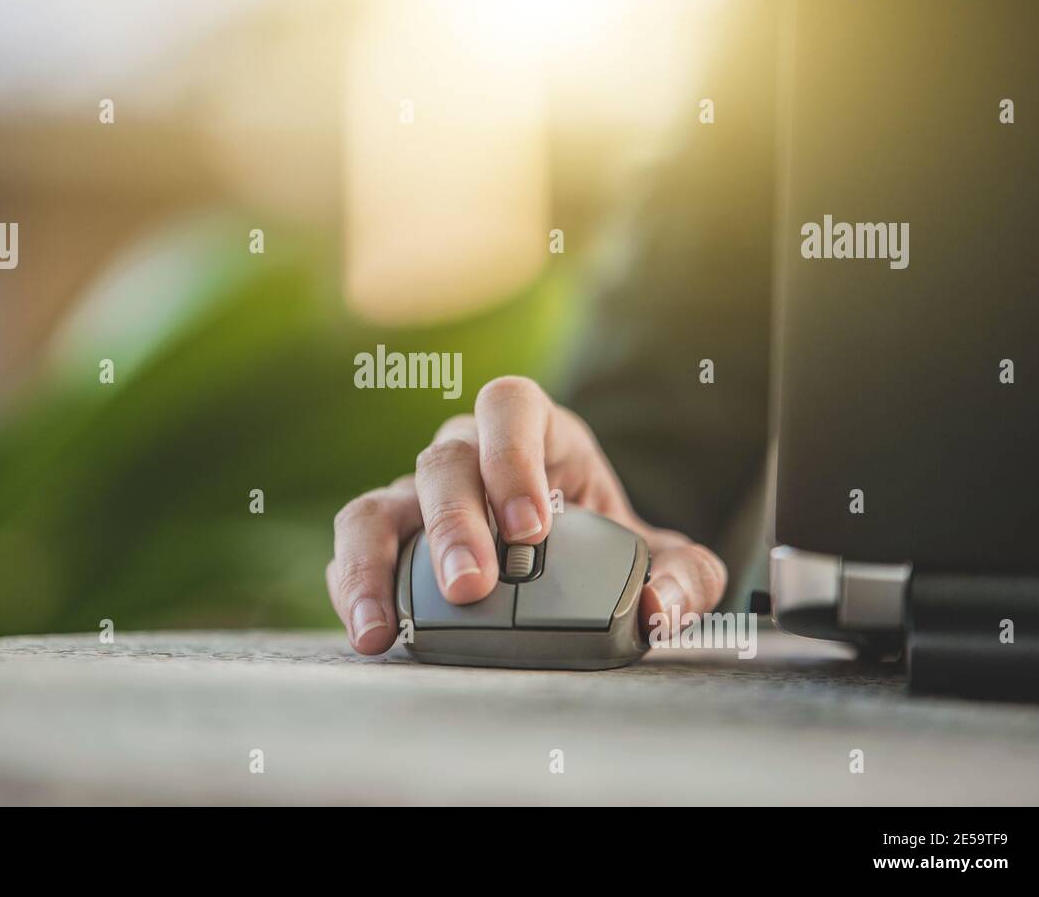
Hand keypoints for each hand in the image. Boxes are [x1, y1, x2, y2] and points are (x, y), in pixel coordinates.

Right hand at [327, 376, 727, 653]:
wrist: (574, 571)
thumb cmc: (611, 549)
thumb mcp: (664, 558)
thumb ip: (686, 576)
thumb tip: (659, 610)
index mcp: (537, 433)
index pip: (509, 406)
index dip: (512, 454)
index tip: (532, 526)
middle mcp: (467, 456)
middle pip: (442, 460)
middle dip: (452, 522)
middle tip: (471, 586)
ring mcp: (418, 499)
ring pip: (376, 505)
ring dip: (375, 562)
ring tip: (384, 626)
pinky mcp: (388, 546)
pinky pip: (352, 555)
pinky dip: (352, 590)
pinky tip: (370, 633)